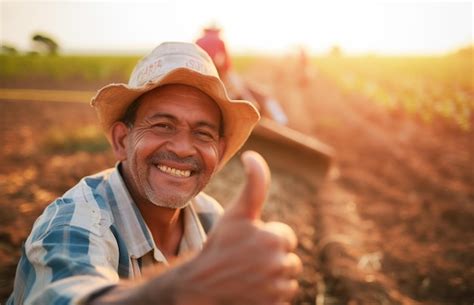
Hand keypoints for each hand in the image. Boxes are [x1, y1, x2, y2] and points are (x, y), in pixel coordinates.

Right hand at [88, 151, 301, 304]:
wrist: (200, 284)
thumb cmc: (219, 244)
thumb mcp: (236, 212)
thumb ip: (253, 184)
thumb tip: (253, 154)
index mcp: (274, 238)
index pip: (286, 237)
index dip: (268, 238)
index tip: (249, 242)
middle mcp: (279, 264)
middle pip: (290, 260)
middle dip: (272, 259)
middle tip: (247, 261)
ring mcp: (277, 289)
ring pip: (287, 281)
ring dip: (273, 279)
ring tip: (249, 276)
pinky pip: (282, 298)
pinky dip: (270, 296)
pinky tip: (252, 291)